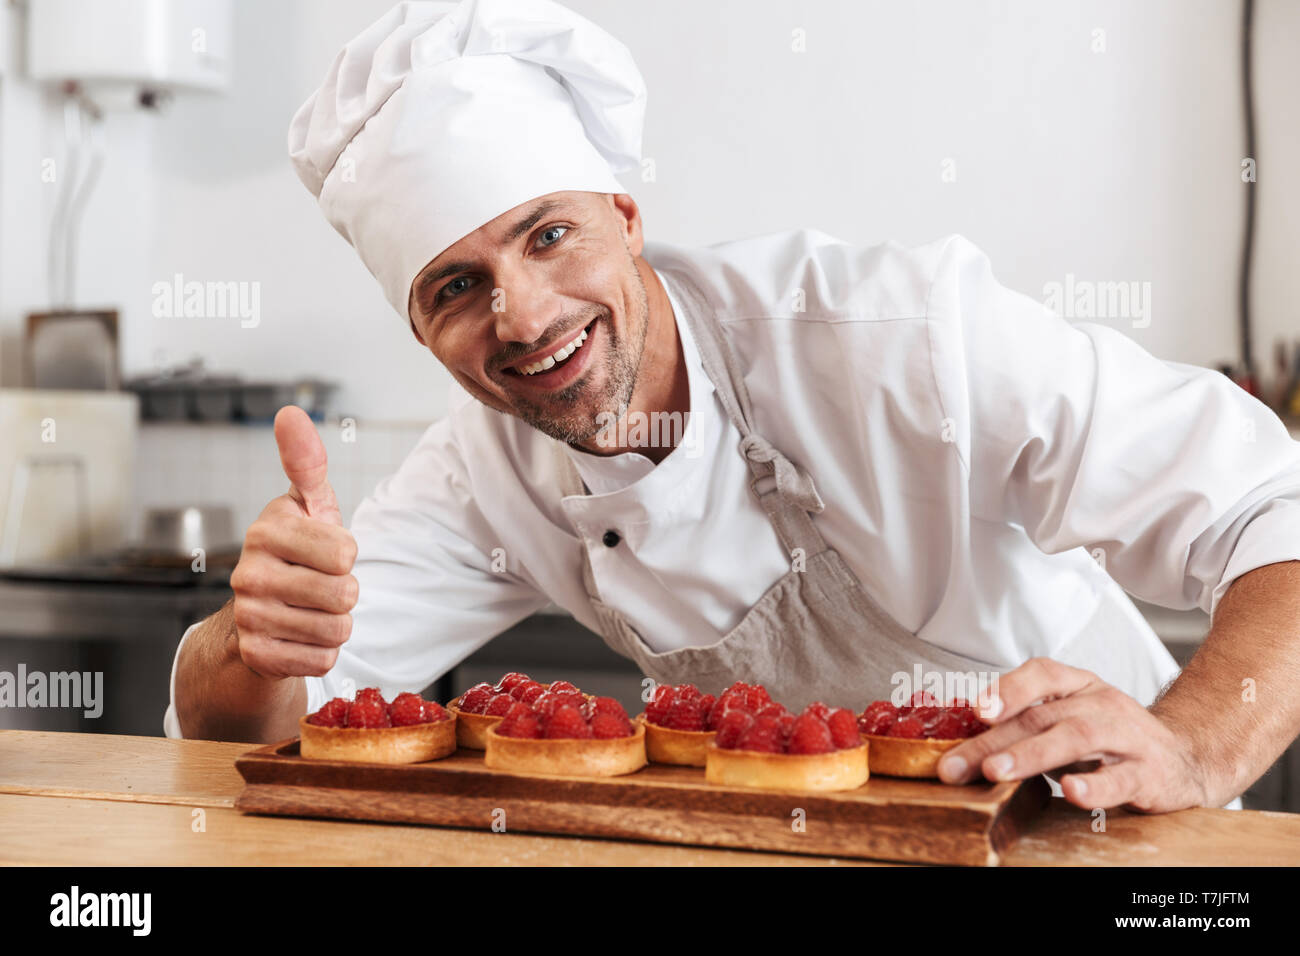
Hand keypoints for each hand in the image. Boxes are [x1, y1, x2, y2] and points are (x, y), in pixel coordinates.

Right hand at [229, 405, 357, 679]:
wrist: (262, 615)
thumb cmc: (299, 552)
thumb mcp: (308, 506)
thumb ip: (307, 463)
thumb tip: (289, 412)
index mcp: (267, 529)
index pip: (345, 552)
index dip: (347, 555)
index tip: (326, 552)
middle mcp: (248, 572)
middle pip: (344, 595)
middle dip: (346, 594)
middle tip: (322, 586)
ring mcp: (248, 616)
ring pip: (337, 630)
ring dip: (336, 624)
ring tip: (312, 611)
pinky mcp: (256, 655)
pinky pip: (322, 660)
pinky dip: (322, 652)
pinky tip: (300, 637)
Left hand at [935, 658, 1209, 812]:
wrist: (1185, 759)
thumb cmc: (1111, 740)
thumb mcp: (1070, 719)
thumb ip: (1026, 723)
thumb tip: (963, 741)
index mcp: (1079, 687)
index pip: (1042, 674)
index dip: (1008, 688)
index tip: (976, 710)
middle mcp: (1101, 705)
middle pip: (1042, 717)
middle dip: (993, 742)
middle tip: (956, 764)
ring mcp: (1126, 737)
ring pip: (1076, 738)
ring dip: (1031, 755)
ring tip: (996, 771)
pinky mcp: (1148, 774)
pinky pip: (1120, 778)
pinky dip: (1094, 786)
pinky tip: (1070, 792)